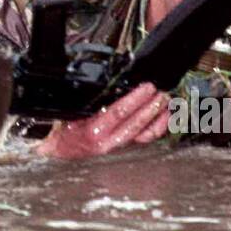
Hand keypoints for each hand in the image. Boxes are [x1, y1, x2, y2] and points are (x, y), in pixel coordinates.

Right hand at [37, 83, 170, 159]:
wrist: (62, 149)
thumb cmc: (65, 126)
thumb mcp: (71, 110)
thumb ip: (90, 100)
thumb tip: (108, 82)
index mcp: (93, 130)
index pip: (118, 113)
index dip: (135, 100)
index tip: (147, 87)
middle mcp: (108, 142)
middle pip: (136, 124)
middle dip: (152, 107)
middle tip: (162, 93)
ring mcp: (119, 146)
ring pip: (145, 134)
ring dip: (158, 117)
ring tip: (167, 103)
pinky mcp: (125, 147)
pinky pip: (145, 139)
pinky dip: (158, 127)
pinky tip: (165, 117)